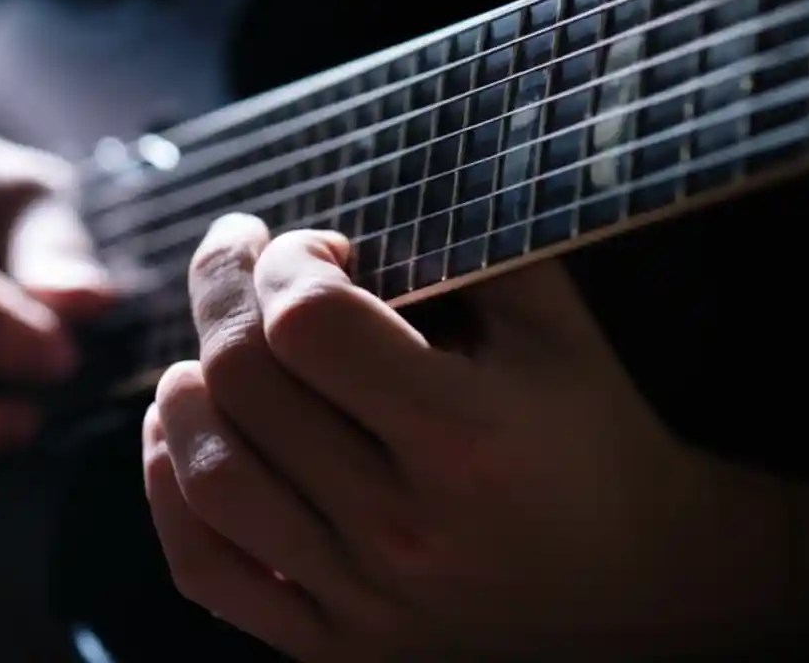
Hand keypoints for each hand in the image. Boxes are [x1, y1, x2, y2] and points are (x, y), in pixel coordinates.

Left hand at [143, 214, 792, 660]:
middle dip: (219, 290)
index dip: (286, 259)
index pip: (307, 322)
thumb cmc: (593, 436)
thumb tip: (361, 190)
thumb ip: (466, 244)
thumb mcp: (555, 325)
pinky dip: (167, 493)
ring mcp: (362, 595)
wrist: (641, 585)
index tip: (311, 248)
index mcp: (464, 437)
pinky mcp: (336, 644)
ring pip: (211, 475)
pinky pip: (208, 572)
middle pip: (246, 383)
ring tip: (201, 352)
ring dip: (182, 390)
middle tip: (235, 258)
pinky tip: (178, 435)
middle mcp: (403, 526)